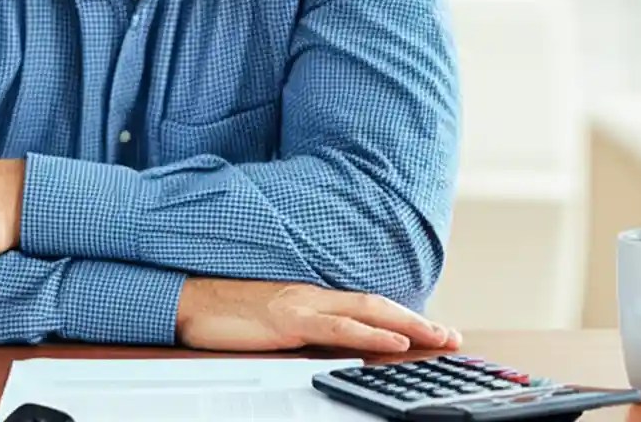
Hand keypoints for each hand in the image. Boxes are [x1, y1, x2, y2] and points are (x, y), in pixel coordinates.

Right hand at [175, 278, 461, 353]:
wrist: (187, 301)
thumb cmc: (223, 313)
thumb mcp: (270, 321)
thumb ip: (301, 328)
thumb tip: (327, 345)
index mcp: (308, 296)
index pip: (364, 304)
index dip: (401, 314)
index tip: (432, 328)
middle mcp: (311, 295)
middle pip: (377, 304)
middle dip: (419, 319)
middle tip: (453, 335)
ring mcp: (301, 305)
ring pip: (367, 312)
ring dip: (410, 323)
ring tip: (440, 336)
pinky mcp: (289, 319)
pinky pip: (338, 328)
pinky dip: (372, 334)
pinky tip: (395, 341)